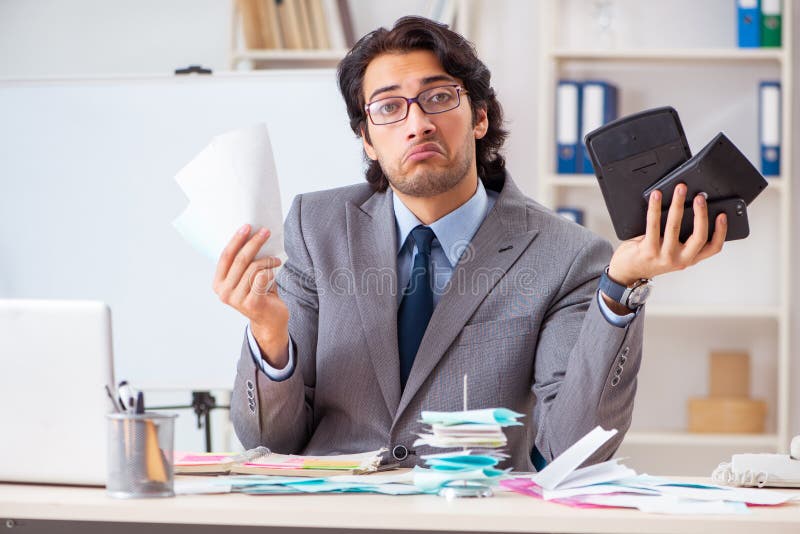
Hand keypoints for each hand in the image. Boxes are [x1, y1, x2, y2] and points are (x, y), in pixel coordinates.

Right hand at [213, 224, 288, 366]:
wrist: (270, 320)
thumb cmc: (259, 293)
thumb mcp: (246, 277)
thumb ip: (244, 262)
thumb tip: (252, 235)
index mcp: (218, 283)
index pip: (225, 256)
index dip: (236, 240)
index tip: (247, 226)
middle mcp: (223, 292)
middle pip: (240, 260)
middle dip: (254, 243)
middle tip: (266, 232)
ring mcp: (236, 299)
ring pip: (254, 268)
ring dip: (268, 260)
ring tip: (276, 260)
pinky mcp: (252, 303)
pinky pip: (262, 277)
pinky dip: (270, 270)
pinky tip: (275, 271)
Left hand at [608, 183, 726, 286]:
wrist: (626, 272)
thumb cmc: (648, 258)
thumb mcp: (671, 252)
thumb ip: (681, 239)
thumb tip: (687, 208)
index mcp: (688, 259)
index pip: (712, 248)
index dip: (721, 232)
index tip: (722, 215)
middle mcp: (679, 259)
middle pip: (699, 236)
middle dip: (701, 214)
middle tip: (700, 197)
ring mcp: (664, 256)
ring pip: (675, 227)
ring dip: (678, 205)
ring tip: (679, 190)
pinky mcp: (648, 250)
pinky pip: (653, 225)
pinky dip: (655, 208)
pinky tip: (656, 197)